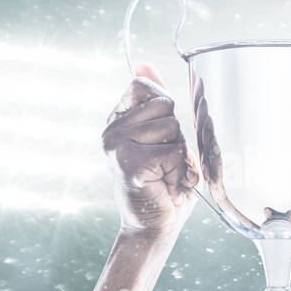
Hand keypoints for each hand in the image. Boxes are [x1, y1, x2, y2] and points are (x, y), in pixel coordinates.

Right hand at [103, 64, 199, 234]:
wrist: (152, 228)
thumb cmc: (161, 182)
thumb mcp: (161, 135)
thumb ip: (153, 100)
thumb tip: (144, 62)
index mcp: (117, 119)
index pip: (144, 84)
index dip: (162, 107)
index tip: (158, 136)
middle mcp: (111, 130)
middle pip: (164, 105)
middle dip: (175, 134)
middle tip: (164, 161)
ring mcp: (117, 145)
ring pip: (171, 127)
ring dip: (178, 155)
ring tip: (165, 174)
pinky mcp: (129, 162)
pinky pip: (173, 151)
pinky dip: (179, 171)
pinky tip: (165, 185)